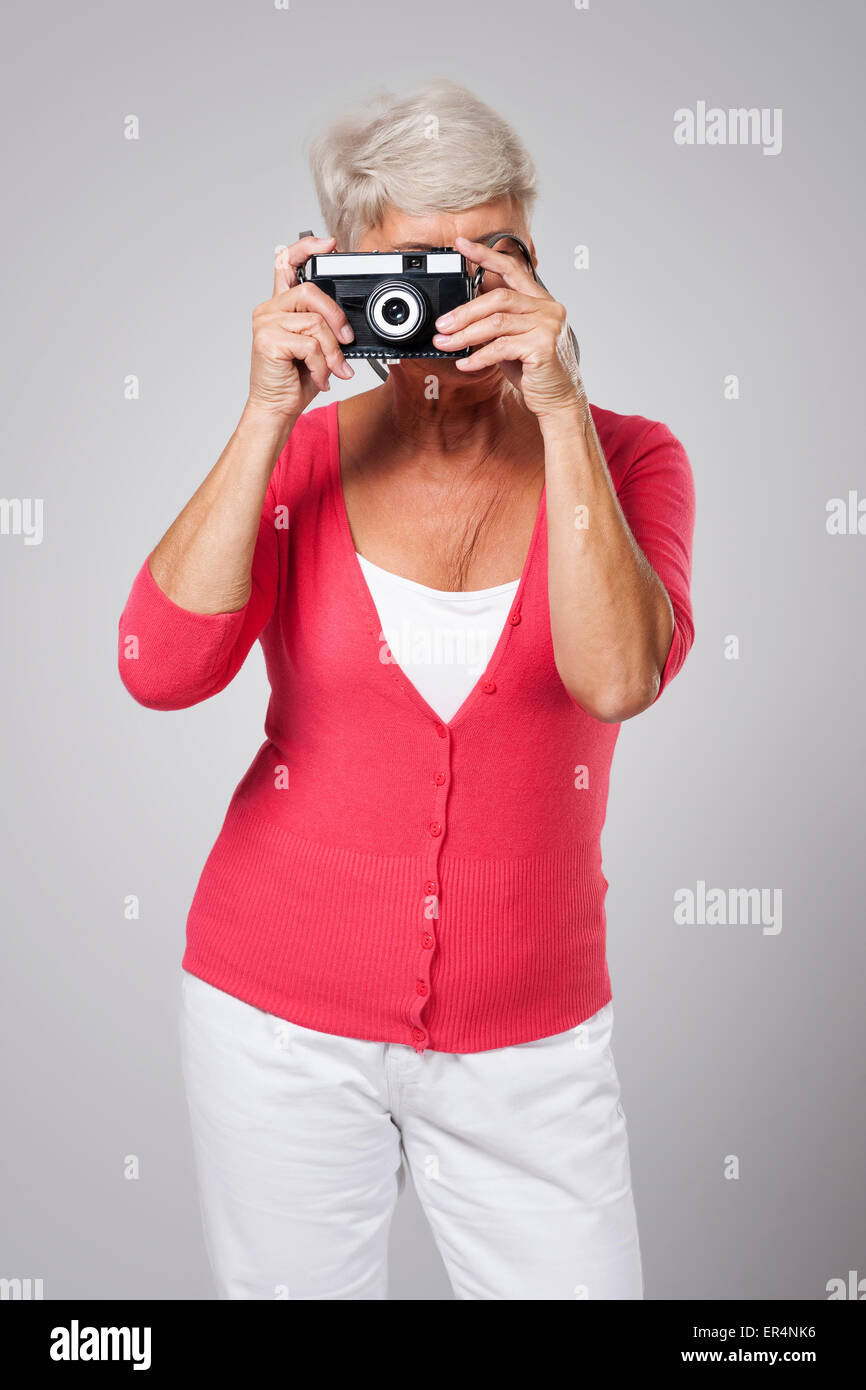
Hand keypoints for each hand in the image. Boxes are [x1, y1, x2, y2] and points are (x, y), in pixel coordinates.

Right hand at [246, 234, 354, 422]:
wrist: (277, 408)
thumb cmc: (296, 379)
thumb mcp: (317, 347)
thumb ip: (325, 326)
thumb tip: (349, 320)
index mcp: (281, 305)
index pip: (287, 262)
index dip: (306, 247)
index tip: (328, 243)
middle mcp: (270, 309)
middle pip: (311, 291)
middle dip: (337, 317)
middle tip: (347, 341)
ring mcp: (266, 323)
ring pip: (315, 321)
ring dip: (332, 351)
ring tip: (333, 370)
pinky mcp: (268, 340)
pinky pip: (310, 344)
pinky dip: (322, 365)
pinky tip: (320, 378)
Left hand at [431, 235, 583, 420]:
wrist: (559, 401)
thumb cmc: (536, 372)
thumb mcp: (515, 341)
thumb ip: (498, 324)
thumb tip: (463, 316)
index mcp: (541, 302)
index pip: (512, 269)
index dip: (486, 254)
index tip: (461, 244)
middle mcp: (548, 309)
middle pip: (498, 298)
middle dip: (465, 312)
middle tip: (442, 325)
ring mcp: (548, 327)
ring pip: (496, 322)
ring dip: (465, 334)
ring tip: (446, 344)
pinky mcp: (543, 347)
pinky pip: (501, 347)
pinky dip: (478, 356)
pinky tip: (465, 363)